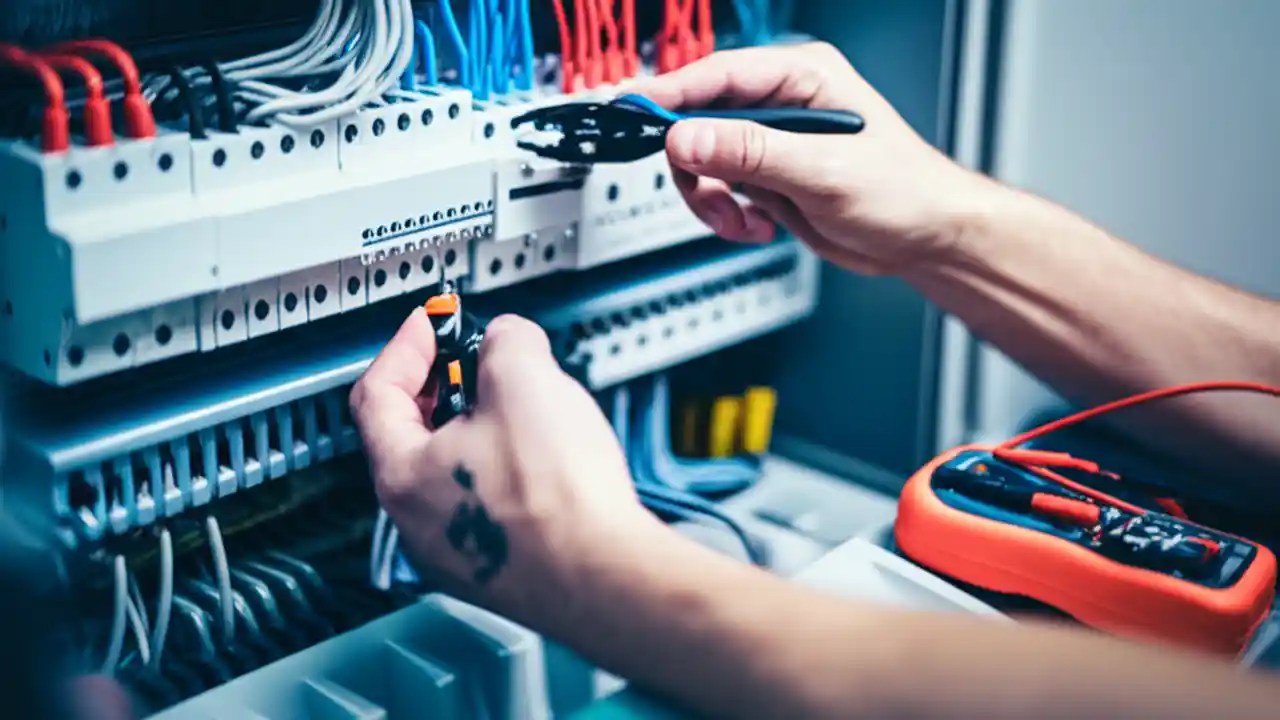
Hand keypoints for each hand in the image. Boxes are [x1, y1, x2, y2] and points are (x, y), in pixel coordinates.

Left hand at [348, 310, 657, 620]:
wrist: (606, 579)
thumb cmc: (558, 499)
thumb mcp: (525, 380)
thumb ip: (504, 342)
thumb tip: (505, 338)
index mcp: (402, 474)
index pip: (377, 393)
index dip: (406, 347)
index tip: (431, 325)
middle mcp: (416, 523)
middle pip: (414, 434)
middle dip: (449, 388)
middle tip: (483, 362)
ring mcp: (456, 554)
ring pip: (455, 474)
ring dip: (483, 432)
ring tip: (529, 413)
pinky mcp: (497, 572)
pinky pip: (487, 509)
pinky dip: (508, 474)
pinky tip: (548, 467)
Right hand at [634, 43, 994, 274]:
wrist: (925, 240)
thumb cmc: (902, 192)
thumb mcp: (822, 171)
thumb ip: (751, 152)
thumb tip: (689, 136)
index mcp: (802, 77)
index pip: (718, 76)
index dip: (668, 95)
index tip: (629, 110)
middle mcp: (783, 103)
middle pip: (700, 121)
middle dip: (698, 168)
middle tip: (712, 199)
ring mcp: (773, 141)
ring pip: (704, 161)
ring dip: (712, 199)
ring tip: (742, 223)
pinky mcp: (768, 177)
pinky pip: (720, 190)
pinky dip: (727, 215)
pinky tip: (758, 227)